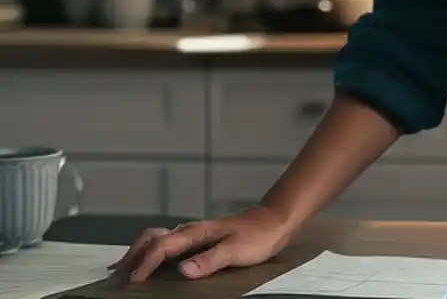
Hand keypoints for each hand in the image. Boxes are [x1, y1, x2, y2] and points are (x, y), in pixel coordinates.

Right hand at [108, 205, 294, 282]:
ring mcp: (194, 232)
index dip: (145, 263)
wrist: (274, 221)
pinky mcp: (199, 237)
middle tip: (116, 273)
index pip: (162, 247)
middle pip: (151, 238)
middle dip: (132, 254)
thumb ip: (210, 260)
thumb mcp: (236, 251)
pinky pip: (167, 241)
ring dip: (138, 251)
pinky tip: (152, 259)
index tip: (133, 280)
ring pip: (157, 238)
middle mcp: (190, 230)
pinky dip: (152, 249)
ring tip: (123, 267)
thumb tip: (183, 270)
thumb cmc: (258, 236)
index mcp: (196, 233)